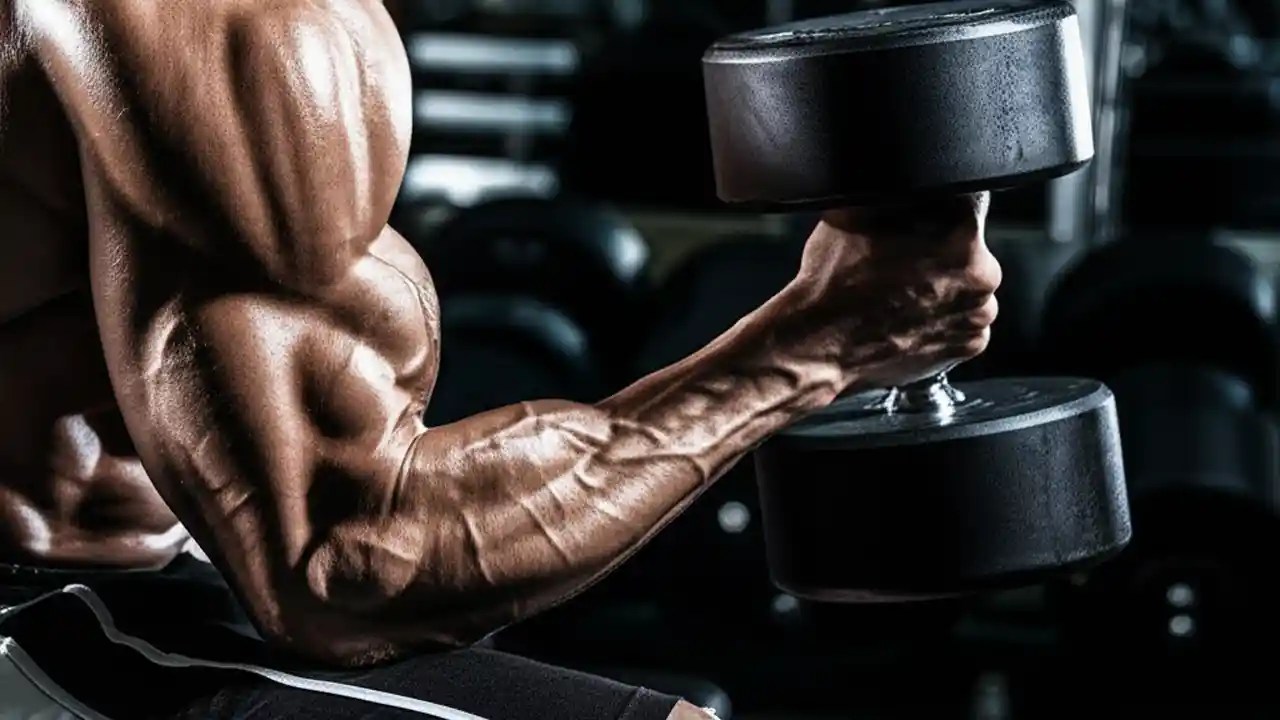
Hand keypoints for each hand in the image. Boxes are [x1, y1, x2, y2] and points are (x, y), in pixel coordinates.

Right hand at [787, 192, 1001, 389]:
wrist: (818, 345)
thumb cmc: (832, 282)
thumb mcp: (855, 211)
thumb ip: (892, 189)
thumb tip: (901, 171)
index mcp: (960, 227)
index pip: (965, 198)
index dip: (936, 209)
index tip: (915, 222)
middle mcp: (981, 270)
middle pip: (970, 247)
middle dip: (943, 251)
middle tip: (901, 262)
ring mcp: (979, 312)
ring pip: (970, 286)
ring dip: (947, 287)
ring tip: (904, 294)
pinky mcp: (971, 344)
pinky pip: (967, 322)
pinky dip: (946, 320)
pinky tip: (912, 316)